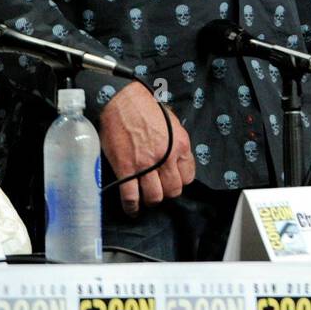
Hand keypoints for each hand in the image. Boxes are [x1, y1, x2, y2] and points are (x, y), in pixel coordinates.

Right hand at [99, 82, 195, 213]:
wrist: (122, 101)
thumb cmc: (147, 108)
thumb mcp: (172, 123)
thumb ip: (176, 144)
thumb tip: (175, 160)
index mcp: (180, 145)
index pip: (188, 177)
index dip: (179, 181)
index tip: (171, 180)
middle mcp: (166, 158)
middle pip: (173, 191)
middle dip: (166, 193)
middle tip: (158, 189)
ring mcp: (146, 165)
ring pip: (154, 197)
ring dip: (150, 200)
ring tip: (145, 197)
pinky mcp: (126, 169)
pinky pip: (131, 197)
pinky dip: (131, 207)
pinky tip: (132, 208)